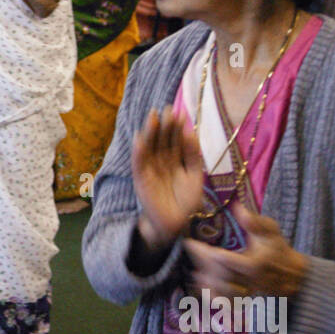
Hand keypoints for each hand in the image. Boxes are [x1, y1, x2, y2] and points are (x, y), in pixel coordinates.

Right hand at [131, 107, 203, 251]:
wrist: (176, 224)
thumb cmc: (187, 201)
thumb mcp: (195, 174)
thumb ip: (193, 154)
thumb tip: (191, 131)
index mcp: (174, 159)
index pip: (175, 139)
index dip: (177, 127)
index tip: (181, 113)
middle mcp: (161, 160)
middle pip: (162, 139)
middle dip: (164, 125)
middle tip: (167, 109)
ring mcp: (150, 168)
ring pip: (149, 147)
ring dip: (150, 132)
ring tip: (153, 117)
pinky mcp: (141, 178)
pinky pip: (139, 163)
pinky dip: (138, 151)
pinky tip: (140, 138)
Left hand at [184, 205, 307, 297]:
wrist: (293, 275)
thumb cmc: (279, 249)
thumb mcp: (271, 231)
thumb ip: (255, 222)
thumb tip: (237, 206)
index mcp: (256, 264)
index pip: (227, 261)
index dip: (207, 253)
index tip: (192, 243)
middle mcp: (252, 280)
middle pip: (221, 276)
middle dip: (203, 265)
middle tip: (191, 252)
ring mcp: (248, 292)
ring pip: (222, 293)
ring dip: (206, 284)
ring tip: (194, 273)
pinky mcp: (246, 300)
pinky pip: (227, 304)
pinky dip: (213, 298)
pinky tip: (203, 289)